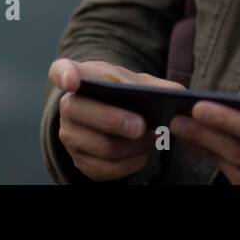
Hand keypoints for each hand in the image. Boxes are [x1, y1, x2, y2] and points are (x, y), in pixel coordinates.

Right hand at [48, 58, 184, 181]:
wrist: (116, 116)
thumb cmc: (127, 93)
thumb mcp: (140, 83)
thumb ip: (158, 86)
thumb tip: (179, 97)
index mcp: (80, 77)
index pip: (60, 71)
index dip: (64, 75)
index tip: (72, 81)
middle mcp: (68, 106)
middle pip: (81, 113)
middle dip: (113, 120)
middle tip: (141, 125)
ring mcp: (70, 136)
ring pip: (101, 145)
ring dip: (133, 145)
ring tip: (154, 138)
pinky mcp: (80, 161)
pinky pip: (106, 169)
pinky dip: (132, 162)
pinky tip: (144, 153)